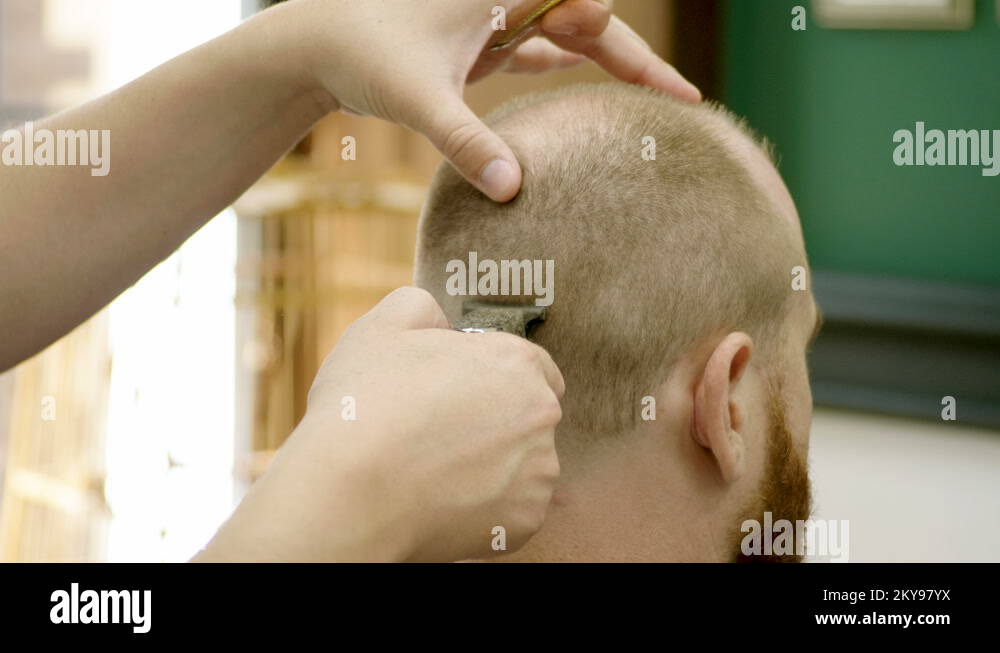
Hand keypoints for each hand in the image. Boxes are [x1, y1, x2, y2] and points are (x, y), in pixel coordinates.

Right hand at [196, 287, 564, 561]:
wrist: (350, 494)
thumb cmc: (363, 406)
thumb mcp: (381, 327)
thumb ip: (422, 308)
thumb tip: (439, 323)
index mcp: (517, 362)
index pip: (532, 367)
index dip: (492, 379)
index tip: (458, 396)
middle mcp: (541, 414)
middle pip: (528, 418)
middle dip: (494, 423)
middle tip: (439, 435)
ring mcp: (538, 471)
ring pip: (522, 467)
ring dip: (492, 468)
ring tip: (435, 471)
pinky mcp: (525, 521)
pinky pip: (511, 511)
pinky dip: (484, 509)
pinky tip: (442, 501)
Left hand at [263, 0, 699, 200]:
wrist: (312, 44)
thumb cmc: (361, 53)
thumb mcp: (418, 98)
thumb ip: (464, 142)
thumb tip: (510, 192)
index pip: (589, 5)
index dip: (632, 45)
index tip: (678, 94)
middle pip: (591, 21)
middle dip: (636, 59)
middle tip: (686, 103)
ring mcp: (496, 15)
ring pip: (570, 35)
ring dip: (609, 64)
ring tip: (660, 100)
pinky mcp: (481, 38)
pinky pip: (538, 48)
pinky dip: (565, 65)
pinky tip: (593, 90)